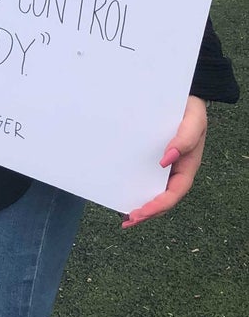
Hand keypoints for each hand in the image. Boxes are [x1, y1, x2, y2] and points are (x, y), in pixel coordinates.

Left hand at [121, 96, 206, 227]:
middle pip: (163, 197)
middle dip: (148, 211)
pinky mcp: (151, 157)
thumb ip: (185, 139)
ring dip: (141, 204)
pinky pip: (143, 175)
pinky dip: (134, 186)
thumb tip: (166, 160)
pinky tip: (122, 192)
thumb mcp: (195, 120)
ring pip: (153, 189)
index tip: (143, 211)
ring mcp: (164, 165)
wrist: (181, 96)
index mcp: (187, 165)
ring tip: (124, 217)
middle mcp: (175, 169)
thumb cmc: (190, 108)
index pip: (174, 191)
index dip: (160, 204)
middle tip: (129, 220)